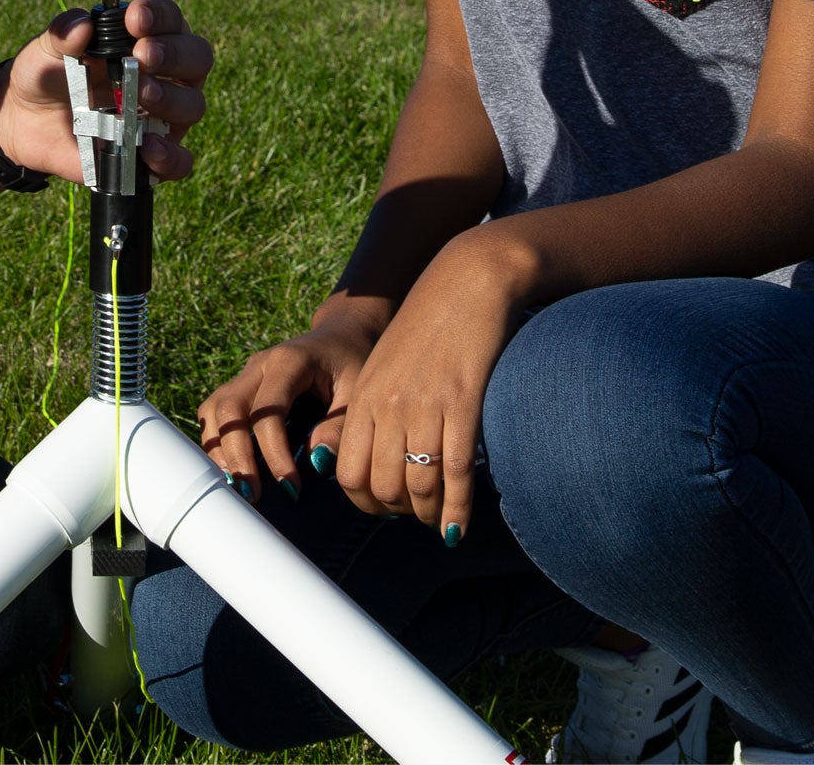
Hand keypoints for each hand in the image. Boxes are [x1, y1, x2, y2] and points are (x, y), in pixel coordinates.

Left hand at [0, 0, 211, 184]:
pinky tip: (147, 147)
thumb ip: (61, 34)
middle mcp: (163, 75)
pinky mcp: (151, 155)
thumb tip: (82, 25)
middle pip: (197, 58)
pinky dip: (170, 155)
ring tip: (140, 94)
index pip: (170, 20)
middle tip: (142, 56)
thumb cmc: (46, 75)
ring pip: (193, 106)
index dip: (161, 15)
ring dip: (171, 98)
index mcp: (143, 39)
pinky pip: (179, 161)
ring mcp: (161, 116)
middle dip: (175, 54)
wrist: (26, 123)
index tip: (136, 18)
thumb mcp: (44, 50)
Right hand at [196, 312, 380, 505]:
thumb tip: (316, 462)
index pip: (268, 411)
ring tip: (236, 485)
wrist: (341, 335)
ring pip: (215, 409)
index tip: (292, 488)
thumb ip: (339, 427)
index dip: (274, 453)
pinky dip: (216, 439)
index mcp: (288, 361)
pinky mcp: (242, 386)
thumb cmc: (352, 362)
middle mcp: (259, 364)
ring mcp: (247, 374)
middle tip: (253, 494)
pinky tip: (229, 467)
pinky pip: (216, 411)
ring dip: (220, 448)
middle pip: (230, 409)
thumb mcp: (357, 392)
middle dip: (237, 454)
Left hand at [307, 230, 523, 543]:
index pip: (347, 472)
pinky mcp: (463, 403)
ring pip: (418, 486)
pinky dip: (456, 509)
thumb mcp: (387, 366)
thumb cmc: (428, 327)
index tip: (384, 506)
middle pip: (381, 487)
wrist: (466, 282)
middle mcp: (388, 405)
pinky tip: (456, 530)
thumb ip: (377, 410)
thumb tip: (378, 463)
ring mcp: (425, 405)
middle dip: (396, 513)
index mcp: (365, 395)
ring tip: (436, 522)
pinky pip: (456, 472)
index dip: (364, 501)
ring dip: (427, 515)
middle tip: (413, 515)